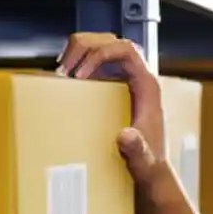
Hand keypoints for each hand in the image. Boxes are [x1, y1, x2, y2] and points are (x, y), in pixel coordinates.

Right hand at [58, 32, 163, 183]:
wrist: (150, 171)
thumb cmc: (148, 164)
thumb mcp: (142, 160)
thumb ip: (136, 150)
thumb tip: (125, 135)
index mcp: (147, 87)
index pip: (127, 50)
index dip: (101, 53)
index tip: (80, 73)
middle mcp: (138, 78)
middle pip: (112, 41)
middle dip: (85, 46)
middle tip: (64, 68)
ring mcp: (127, 81)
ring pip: (104, 46)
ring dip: (80, 50)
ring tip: (62, 71)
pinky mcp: (116, 88)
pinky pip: (98, 63)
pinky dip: (79, 62)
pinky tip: (65, 78)